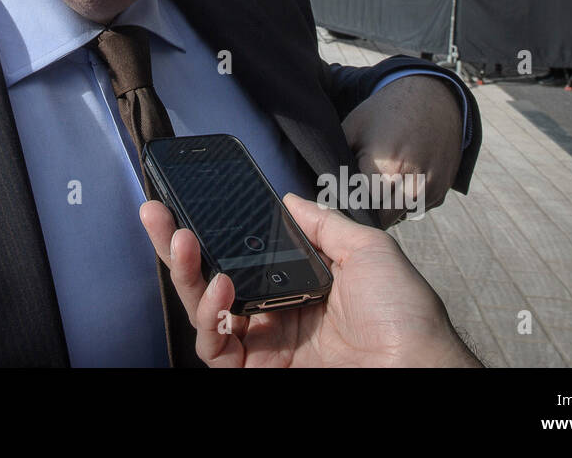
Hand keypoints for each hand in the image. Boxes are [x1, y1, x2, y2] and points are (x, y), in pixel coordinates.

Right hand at [139, 193, 480, 367]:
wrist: (417, 370)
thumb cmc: (405, 318)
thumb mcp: (369, 253)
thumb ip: (324, 225)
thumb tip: (289, 198)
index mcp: (299, 286)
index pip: (242, 257)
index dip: (213, 232)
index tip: (189, 202)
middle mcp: (276, 316)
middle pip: (210, 279)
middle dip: (177, 246)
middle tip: (155, 213)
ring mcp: (263, 349)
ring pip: (203, 312)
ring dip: (187, 275)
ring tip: (186, 244)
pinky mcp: (256, 374)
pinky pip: (214, 349)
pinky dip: (208, 318)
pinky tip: (220, 288)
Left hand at [341, 75, 462, 225]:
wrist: (432, 99)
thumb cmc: (385, 112)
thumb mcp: (353, 128)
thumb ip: (336, 160)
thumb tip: (319, 188)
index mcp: (387, 168)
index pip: (360, 208)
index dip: (347, 206)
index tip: (338, 198)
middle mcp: (412, 185)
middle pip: (380, 219)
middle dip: (365, 212)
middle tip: (354, 194)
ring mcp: (430, 191)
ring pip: (398, 217)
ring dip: (385, 209)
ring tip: (376, 183)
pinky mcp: (441, 193)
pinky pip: (415, 210)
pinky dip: (403, 202)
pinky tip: (396, 180)